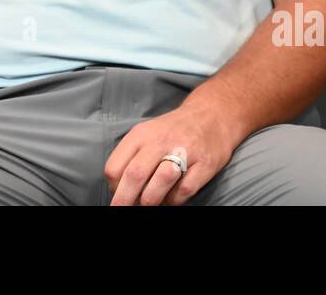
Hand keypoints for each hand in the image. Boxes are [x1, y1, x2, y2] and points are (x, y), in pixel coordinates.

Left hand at [104, 101, 238, 205]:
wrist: (211, 115)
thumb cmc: (173, 131)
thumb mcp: (147, 134)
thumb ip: (132, 157)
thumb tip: (119, 189)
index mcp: (141, 134)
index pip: (115, 166)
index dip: (114, 187)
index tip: (118, 195)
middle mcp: (160, 141)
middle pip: (135, 175)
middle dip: (125, 200)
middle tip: (124, 210)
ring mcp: (185, 152)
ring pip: (160, 183)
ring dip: (150, 201)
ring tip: (149, 204)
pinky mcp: (205, 164)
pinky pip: (184, 190)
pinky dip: (174, 200)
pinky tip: (172, 197)